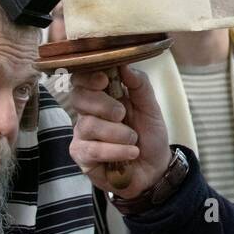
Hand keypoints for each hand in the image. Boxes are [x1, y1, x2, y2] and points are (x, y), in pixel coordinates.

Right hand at [69, 65, 171, 198]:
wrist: (155, 168)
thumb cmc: (149, 135)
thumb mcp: (151, 107)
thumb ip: (140, 85)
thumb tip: (125, 65)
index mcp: (102, 97)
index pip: (82, 80)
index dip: (88, 77)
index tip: (105, 80)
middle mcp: (87, 114)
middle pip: (79, 98)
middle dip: (104, 104)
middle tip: (122, 114)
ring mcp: (82, 136)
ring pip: (89, 125)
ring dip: (118, 133)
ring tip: (133, 140)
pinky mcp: (82, 157)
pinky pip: (93, 150)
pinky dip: (116, 151)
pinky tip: (130, 153)